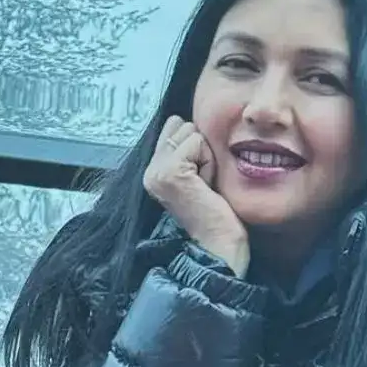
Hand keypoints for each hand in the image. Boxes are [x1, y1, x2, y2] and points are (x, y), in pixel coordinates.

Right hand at [143, 116, 248, 276]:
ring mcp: (157, 171)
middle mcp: (150, 171)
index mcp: (153, 171)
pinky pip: (197, 143)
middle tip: (203, 183)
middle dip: (201, 150)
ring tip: (204, 185)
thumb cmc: (215, 213)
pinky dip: (208, 163)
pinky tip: (206, 185)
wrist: (217, 243)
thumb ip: (186, 152)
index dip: (196, 147)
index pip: (173, 126)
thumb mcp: (196, 175)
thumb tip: (187, 123)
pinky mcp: (170, 171)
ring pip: (191, 133)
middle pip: (183, 126)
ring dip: (206, 157)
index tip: (199, 178)